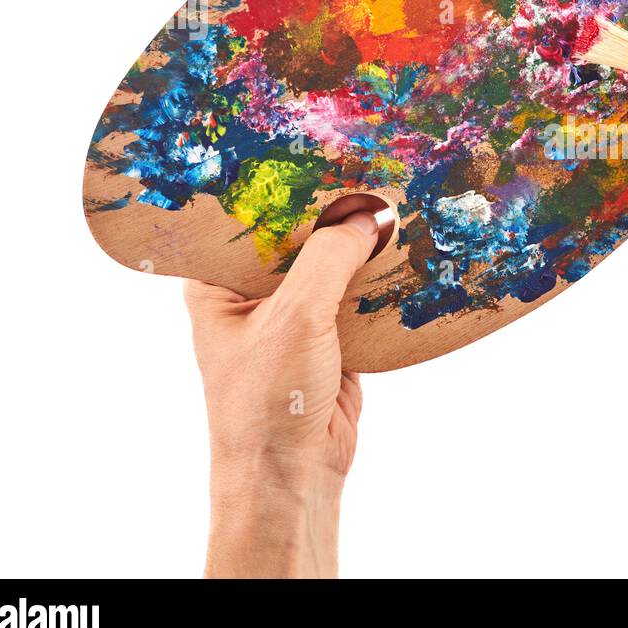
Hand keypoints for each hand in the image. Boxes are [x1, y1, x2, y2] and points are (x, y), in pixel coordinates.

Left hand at [183, 200, 391, 577]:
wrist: (293, 477)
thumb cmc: (267, 401)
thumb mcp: (294, 318)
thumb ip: (330, 259)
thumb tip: (372, 215)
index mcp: (218, 284)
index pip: (248, 219)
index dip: (281, 186)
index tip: (319, 149)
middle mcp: (254, 295)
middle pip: (298, 238)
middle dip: (332, 211)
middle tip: (369, 165)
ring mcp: (295, 316)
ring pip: (333, 266)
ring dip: (362, 245)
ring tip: (397, 197)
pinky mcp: (333, 338)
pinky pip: (359, 296)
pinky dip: (382, 279)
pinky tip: (409, 250)